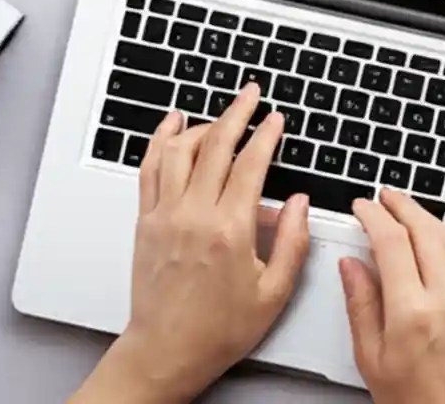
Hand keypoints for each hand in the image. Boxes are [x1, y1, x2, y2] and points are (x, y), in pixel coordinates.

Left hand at [72, 83, 310, 403]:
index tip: (276, 120)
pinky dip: (160, 141)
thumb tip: (299, 204)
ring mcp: (165, 216)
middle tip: (251, 94)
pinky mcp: (146, 222)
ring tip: (221, 114)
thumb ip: (292, 242)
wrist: (167, 350)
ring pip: (180, 151)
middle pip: (215, 146)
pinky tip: (171, 126)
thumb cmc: (219, 329)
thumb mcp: (274, 292)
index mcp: (230, 231)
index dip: (266, 135)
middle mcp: (194, 216)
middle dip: (237, 113)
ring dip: (202, 124)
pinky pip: (150, 169)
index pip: (250, 165)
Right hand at [341, 190, 444, 403]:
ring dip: (430, 216)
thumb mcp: (371, 361)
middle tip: (385, 198)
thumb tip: (351, 266)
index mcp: (411, 314)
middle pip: (423, 232)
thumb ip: (361, 307)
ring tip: (412, 208)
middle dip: (401, 206)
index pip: (390, 243)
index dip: (374, 216)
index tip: (363, 207)